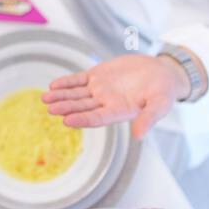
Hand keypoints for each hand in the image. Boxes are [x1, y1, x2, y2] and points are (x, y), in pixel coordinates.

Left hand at [43, 54, 189, 138]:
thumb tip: (140, 136)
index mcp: (118, 112)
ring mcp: (100, 89)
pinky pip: (78, 80)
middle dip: (66, 107)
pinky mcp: (98, 75)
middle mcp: (106, 102)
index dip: (82, 119)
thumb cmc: (163, 91)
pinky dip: (66, 82)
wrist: (162, 72)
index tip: (67, 121)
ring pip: (76, 94)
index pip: (96, 118)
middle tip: (50, 109)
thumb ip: (149, 118)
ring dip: (61, 96)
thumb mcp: (160, 104)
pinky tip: (53, 85)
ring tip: (45, 98)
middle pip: (82, 107)